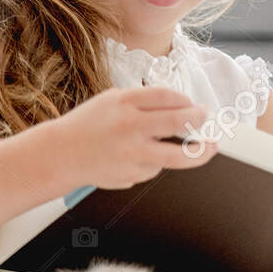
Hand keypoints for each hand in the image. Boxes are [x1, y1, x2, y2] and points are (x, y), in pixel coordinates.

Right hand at [49, 85, 218, 189]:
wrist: (61, 154)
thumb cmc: (89, 125)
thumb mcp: (112, 100)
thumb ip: (144, 102)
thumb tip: (182, 107)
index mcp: (124, 102)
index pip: (167, 96)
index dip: (186, 100)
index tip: (193, 104)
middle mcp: (130, 127)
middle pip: (178, 122)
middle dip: (199, 119)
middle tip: (205, 118)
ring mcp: (132, 154)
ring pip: (177, 156)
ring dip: (200, 152)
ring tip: (211, 148)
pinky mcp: (132, 175)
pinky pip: (155, 168)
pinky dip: (155, 162)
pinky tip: (140, 157)